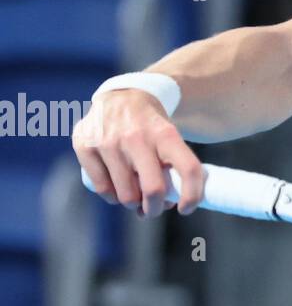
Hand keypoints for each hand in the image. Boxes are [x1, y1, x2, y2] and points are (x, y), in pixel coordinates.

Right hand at [73, 89, 205, 216]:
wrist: (122, 96)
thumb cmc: (151, 126)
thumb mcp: (169, 137)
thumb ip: (172, 167)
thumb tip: (169, 204)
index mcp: (166, 134)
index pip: (188, 168)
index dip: (192, 195)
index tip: (186, 208)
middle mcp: (138, 137)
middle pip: (153, 190)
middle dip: (155, 208)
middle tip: (154, 209)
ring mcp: (109, 142)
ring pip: (125, 195)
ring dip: (132, 202)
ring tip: (135, 194)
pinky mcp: (85, 146)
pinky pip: (103, 189)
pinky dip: (112, 196)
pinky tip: (117, 187)